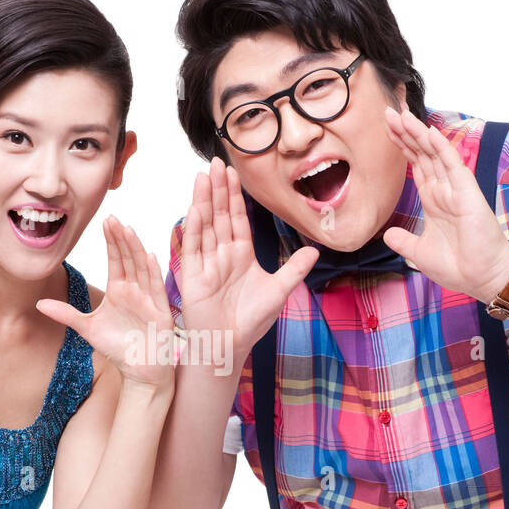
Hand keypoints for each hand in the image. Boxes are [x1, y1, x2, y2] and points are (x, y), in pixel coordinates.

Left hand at [35, 215, 175, 389]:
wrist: (139, 370)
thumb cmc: (119, 347)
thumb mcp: (87, 328)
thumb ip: (65, 313)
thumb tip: (39, 304)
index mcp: (119, 289)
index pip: (115, 259)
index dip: (111, 240)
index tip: (105, 221)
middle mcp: (135, 289)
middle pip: (128, 257)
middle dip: (121, 238)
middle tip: (113, 217)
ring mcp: (148, 298)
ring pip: (141, 267)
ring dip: (136, 249)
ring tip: (128, 229)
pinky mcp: (159, 311)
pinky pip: (156, 288)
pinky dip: (153, 273)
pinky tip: (150, 256)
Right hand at [179, 155, 317, 353]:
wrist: (229, 345)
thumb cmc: (251, 322)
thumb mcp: (279, 291)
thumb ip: (294, 269)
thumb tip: (316, 251)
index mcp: (241, 255)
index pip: (238, 219)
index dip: (235, 196)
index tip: (233, 172)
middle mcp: (222, 255)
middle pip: (220, 215)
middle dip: (218, 190)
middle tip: (216, 163)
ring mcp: (206, 262)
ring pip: (205, 225)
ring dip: (204, 200)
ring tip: (204, 176)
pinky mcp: (192, 274)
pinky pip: (193, 246)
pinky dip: (195, 226)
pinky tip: (197, 206)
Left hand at [382, 106, 508, 302]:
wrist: (481, 279)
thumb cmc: (459, 266)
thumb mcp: (420, 252)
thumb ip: (404, 240)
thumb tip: (388, 234)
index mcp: (434, 200)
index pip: (416, 165)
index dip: (403, 146)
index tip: (388, 128)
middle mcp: (444, 190)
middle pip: (422, 153)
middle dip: (406, 132)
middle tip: (388, 111)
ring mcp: (456, 189)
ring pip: (435, 154)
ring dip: (418, 133)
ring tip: (402, 114)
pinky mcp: (467, 193)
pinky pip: (453, 165)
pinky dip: (440, 148)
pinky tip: (428, 131)